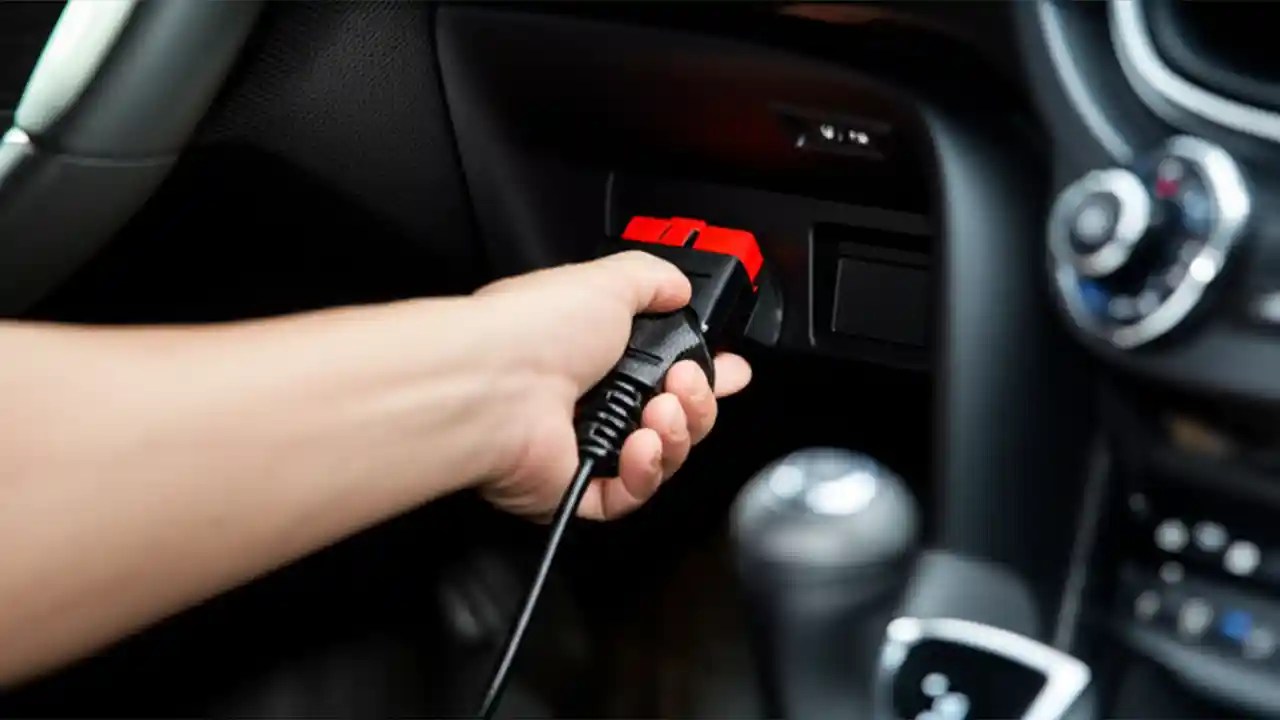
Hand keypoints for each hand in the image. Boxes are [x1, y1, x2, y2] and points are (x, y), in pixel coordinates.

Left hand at [473, 251, 751, 520]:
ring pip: (659, 459)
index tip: (730, 371)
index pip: (664, 368)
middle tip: (686, 382)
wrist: (492, 382)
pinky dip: (645, 473)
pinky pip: (629, 496)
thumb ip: (652, 279)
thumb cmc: (534, 329)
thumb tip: (678, 286)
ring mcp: (581, 448)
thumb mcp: (607, 281)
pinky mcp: (574, 491)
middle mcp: (589, 401)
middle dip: (697, 401)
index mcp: (596, 351)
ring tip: (662, 411)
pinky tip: (642, 446)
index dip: (704, 373)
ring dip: (677, 434)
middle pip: (673, 418)